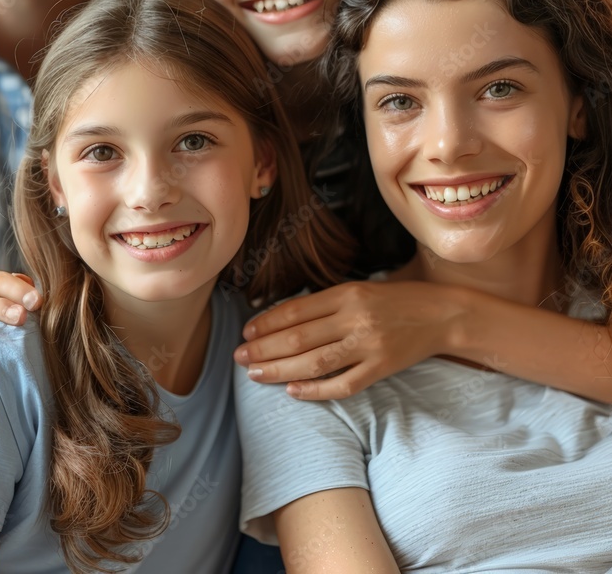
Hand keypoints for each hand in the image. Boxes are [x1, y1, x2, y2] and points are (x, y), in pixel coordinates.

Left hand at [234, 280, 462, 399]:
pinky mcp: (381, 368)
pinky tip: (293, 392)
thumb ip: (327, 304)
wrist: (442, 315)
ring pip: (314, 362)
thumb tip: (283, 319)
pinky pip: (343, 385)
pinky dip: (315, 390)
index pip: (297, 310)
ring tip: (255, 374)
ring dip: (280, 370)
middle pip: (298, 337)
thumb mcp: (360, 290)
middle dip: (264, 348)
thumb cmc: (396, 300)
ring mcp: (368, 345)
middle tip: (239, 356)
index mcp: (347, 294)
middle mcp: (355, 318)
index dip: (268, 322)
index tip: (246, 330)